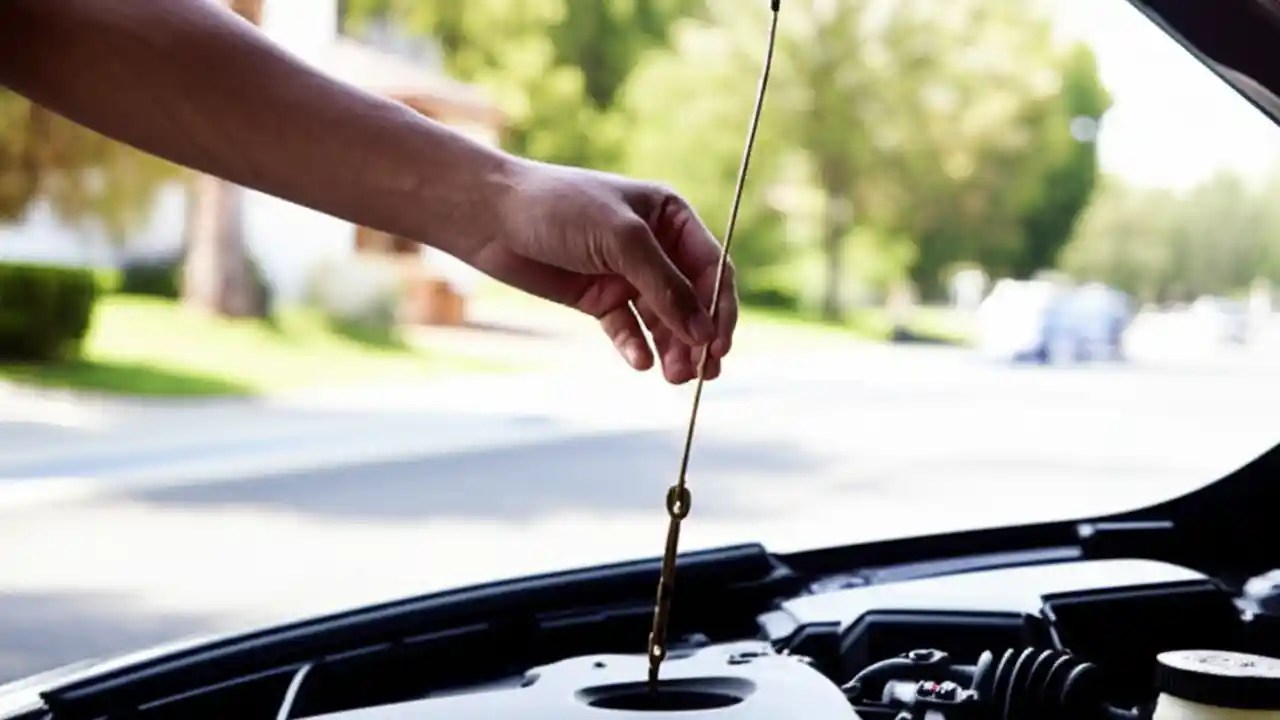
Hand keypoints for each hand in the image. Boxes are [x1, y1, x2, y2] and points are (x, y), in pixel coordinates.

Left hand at [465, 159, 736, 383]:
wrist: (492, 217)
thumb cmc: (560, 208)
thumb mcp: (623, 240)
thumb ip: (666, 287)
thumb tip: (704, 335)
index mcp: (670, 216)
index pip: (711, 267)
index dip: (719, 307)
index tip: (717, 345)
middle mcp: (654, 246)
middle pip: (691, 300)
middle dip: (698, 336)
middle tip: (702, 373)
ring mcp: (626, 274)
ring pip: (662, 320)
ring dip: (671, 348)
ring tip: (673, 377)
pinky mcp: (599, 298)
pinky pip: (627, 329)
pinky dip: (635, 346)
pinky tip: (640, 362)